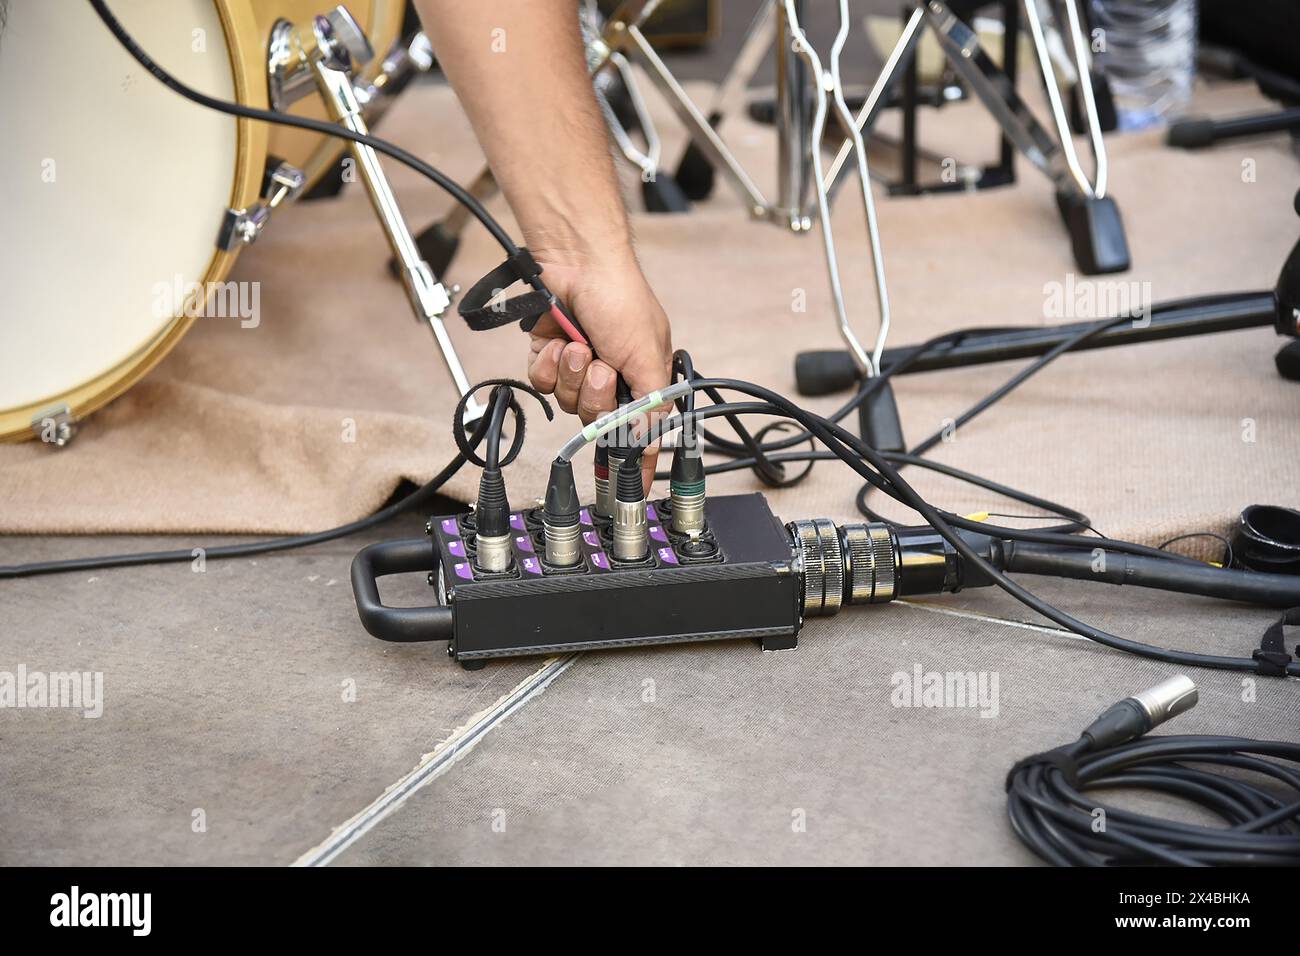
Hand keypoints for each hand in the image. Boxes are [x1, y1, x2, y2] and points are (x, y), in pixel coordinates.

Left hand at [526, 249, 672, 492]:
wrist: (577, 263)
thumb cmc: (621, 299)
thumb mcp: (647, 355)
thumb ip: (650, 404)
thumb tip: (648, 440)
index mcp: (643, 378)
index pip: (643, 431)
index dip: (638, 460)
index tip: (635, 489)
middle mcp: (612, 376)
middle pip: (599, 421)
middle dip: (596, 395)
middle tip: (602, 366)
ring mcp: (580, 368)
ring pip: (569, 404)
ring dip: (573, 374)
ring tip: (580, 345)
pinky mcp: (550, 358)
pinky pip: (544, 384)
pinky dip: (550, 364)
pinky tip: (558, 340)